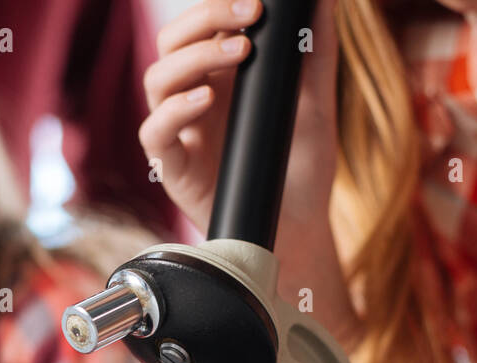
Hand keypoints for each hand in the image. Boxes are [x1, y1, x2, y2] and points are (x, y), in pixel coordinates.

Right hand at [141, 0, 357, 344]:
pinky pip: (154, 133)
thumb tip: (322, 1)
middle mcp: (194, 98)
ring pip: (156, 80)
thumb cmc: (303, 167)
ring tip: (238, 52)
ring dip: (193, 58)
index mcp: (221, 76)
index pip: (200, 25)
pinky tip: (206, 99)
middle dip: (203, 19)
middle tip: (248, 17)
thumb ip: (317, 52)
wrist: (299, 226)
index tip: (257, 3)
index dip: (217, 6)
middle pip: (171, 43)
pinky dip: (174, 111)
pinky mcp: (172, 168)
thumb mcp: (318, 103)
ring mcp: (180, 132)